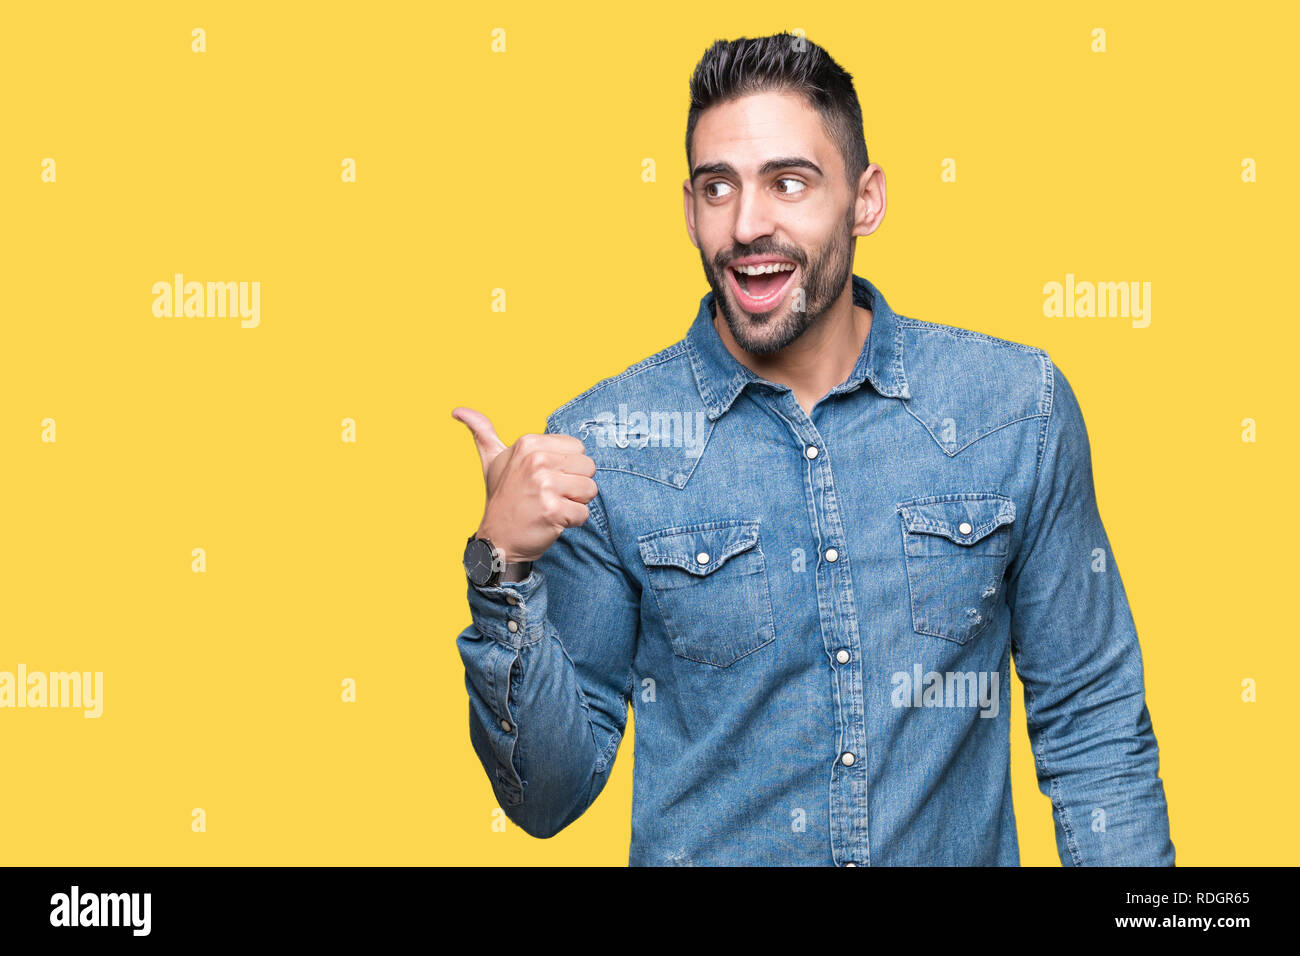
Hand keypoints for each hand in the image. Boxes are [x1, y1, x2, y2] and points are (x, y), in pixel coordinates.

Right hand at [452, 407, 598, 563]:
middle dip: (575, 485)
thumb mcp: (491, 460)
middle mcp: (536, 460)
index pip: (579, 448)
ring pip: (590, 490)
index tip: (546, 478)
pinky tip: (551, 521)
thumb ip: (482, 432)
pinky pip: (584, 514)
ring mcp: (544, 485)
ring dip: (575, 503)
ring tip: (551, 506)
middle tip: (549, 494)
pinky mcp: (552, 510)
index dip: (568, 466)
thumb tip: (458, 411)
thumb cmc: (502, 498)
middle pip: (589, 467)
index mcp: (528, 443)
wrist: (497, 539)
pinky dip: (572, 522)